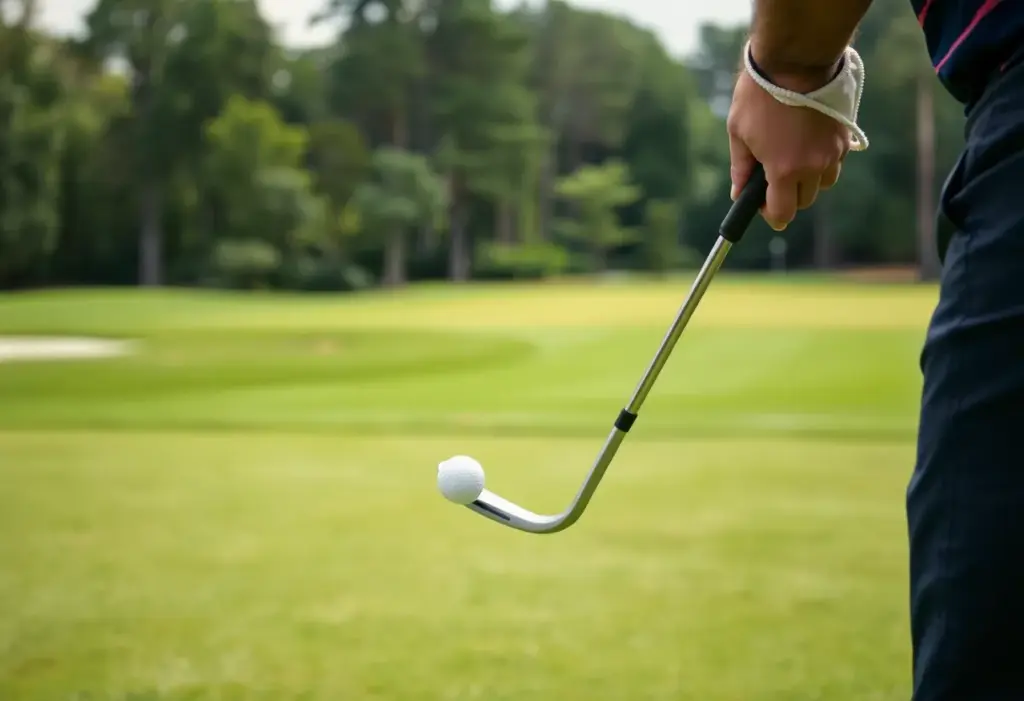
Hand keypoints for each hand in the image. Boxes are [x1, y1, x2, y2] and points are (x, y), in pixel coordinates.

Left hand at [726, 55, 850, 230]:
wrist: (796, 61)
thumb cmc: (760, 96)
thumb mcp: (738, 132)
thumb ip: (740, 168)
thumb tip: (738, 193)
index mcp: (783, 170)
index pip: (783, 213)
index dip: (772, 215)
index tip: (762, 206)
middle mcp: (813, 167)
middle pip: (804, 200)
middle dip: (788, 195)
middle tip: (772, 178)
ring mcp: (832, 152)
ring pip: (823, 183)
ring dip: (808, 180)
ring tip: (792, 157)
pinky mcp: (845, 138)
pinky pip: (835, 163)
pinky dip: (822, 162)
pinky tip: (807, 143)